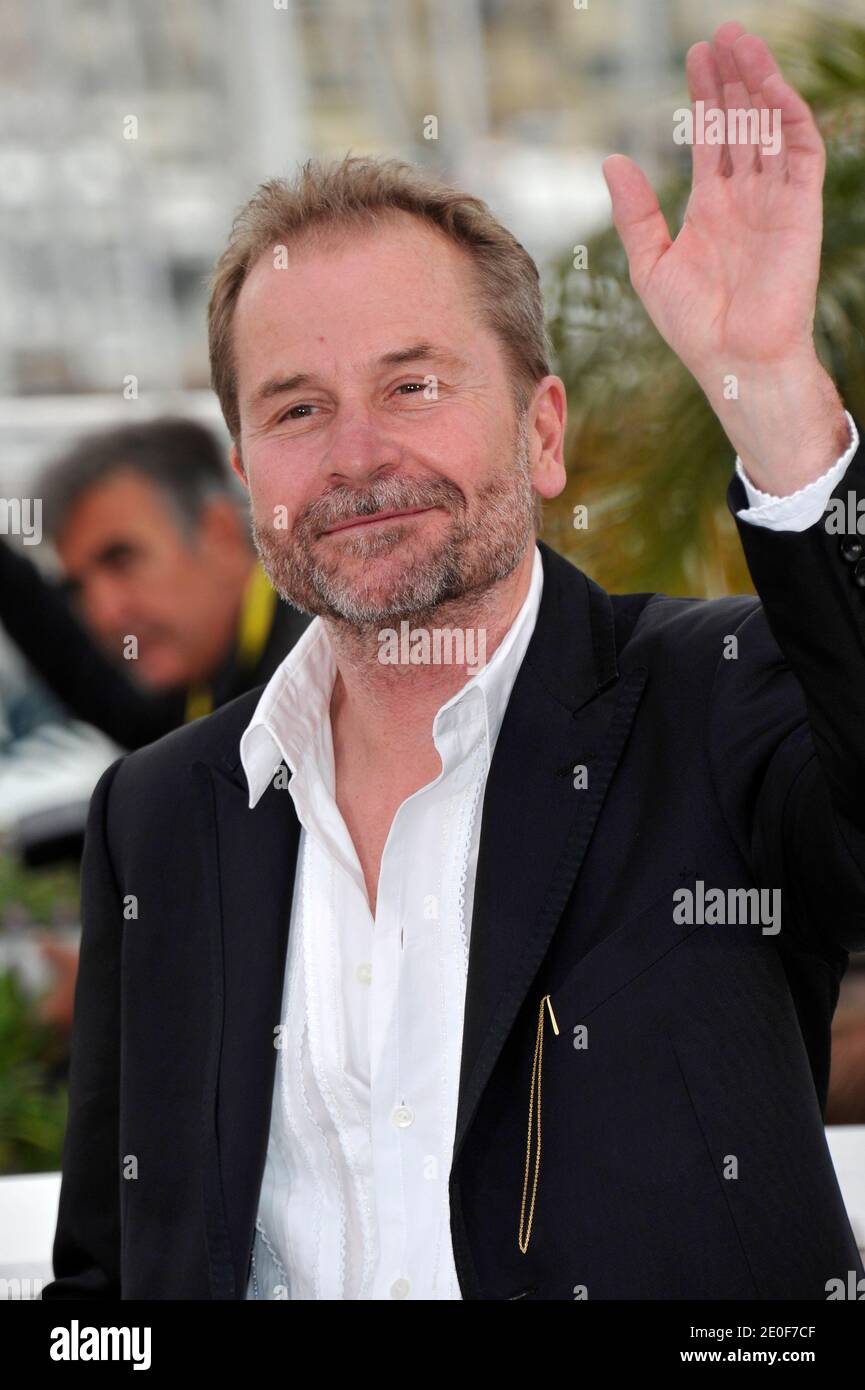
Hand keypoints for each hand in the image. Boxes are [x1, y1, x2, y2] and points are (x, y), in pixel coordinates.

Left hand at [602, 20, 847, 491]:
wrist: (733, 360)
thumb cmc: (694, 326)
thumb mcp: (650, 264)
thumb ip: (635, 213)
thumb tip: (611, 160)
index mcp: (712, 210)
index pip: (712, 141)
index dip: (706, 98)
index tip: (696, 56)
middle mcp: (746, 199)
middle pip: (742, 124)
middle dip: (732, 79)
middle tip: (719, 35)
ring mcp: (775, 201)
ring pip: (770, 127)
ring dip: (758, 83)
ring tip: (739, 42)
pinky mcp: (800, 209)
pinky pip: (800, 150)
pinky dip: (786, 113)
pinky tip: (767, 84)